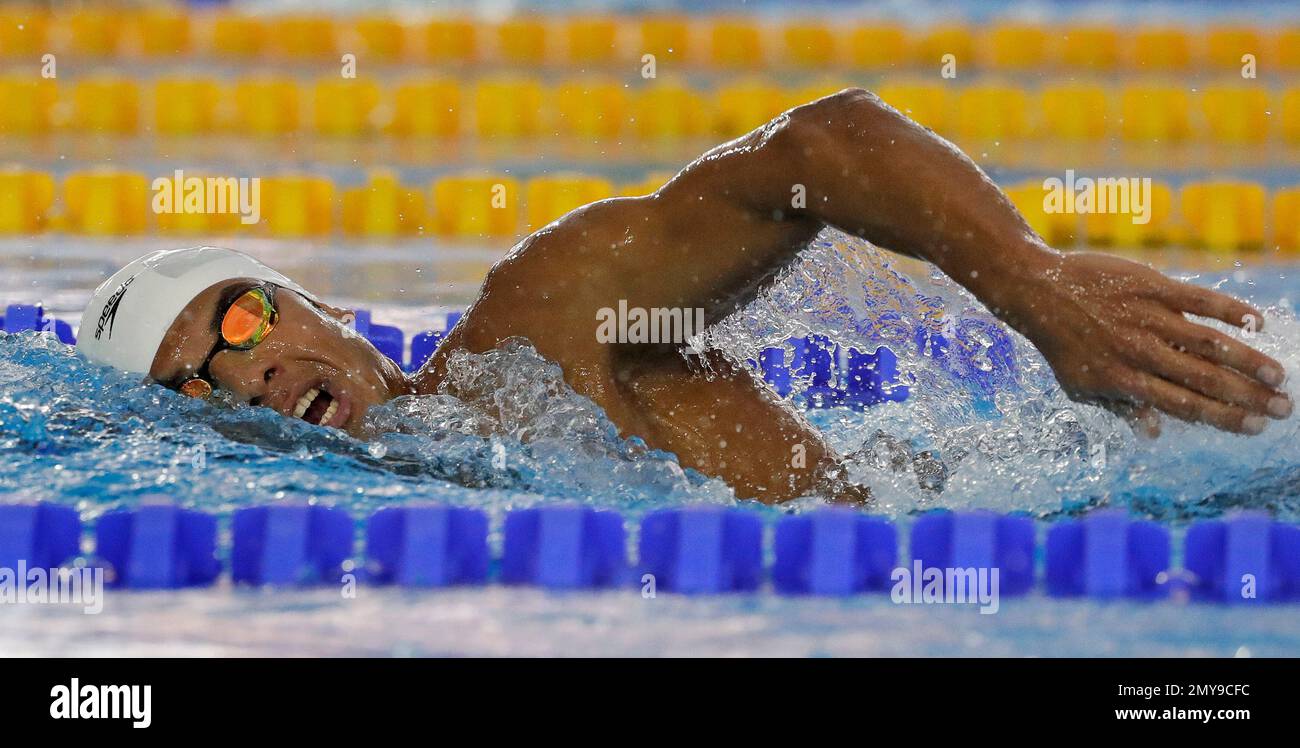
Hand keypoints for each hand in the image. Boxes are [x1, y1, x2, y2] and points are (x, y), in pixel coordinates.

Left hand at [1007, 251, 1290, 434]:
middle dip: (1248, 398)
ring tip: (1278, 376)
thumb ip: (1120, 409)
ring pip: (1209, 343)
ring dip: (1248, 361)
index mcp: (1126, 381)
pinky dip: (1231, 311)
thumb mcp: (1080, 387)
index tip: (1256, 427)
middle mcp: (1141, 353)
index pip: (1185, 406)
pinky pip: (1200, 299)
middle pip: (1205, 380)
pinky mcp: (1153, 287)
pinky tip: (1257, 323)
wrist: (1039, 290)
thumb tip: (1155, 434)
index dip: (1224, 418)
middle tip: (1284, 409)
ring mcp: (1149, 318)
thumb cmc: (1061, 344)